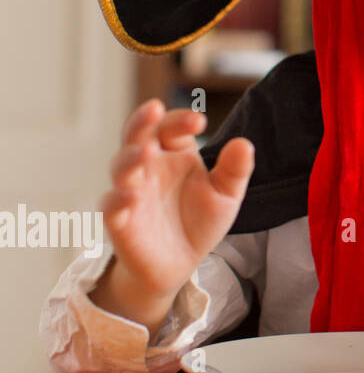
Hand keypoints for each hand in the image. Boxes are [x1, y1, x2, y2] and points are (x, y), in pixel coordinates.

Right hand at [96, 99, 254, 305]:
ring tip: (145, 152)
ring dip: (130, 158)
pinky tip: (130, 196)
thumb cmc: (200, 221)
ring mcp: (131, 191)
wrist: (181, 264)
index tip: (199, 121)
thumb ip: (235, 169)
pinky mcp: (120, 221)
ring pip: (121, 166)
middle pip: (137, 135)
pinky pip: (111, 207)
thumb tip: (244, 143)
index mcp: (174, 153)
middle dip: (142, 121)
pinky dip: (118, 200)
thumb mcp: (226, 194)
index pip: (172, 127)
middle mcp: (149, 166)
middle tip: (153, 108)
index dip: (181, 120)